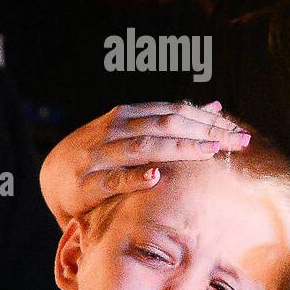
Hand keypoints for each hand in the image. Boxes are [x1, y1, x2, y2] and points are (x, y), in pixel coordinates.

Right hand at [39, 100, 251, 226]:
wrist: (50, 176)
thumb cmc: (100, 155)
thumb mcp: (133, 131)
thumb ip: (170, 120)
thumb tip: (216, 104)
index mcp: (127, 115)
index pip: (174, 112)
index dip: (207, 120)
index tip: (238, 130)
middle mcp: (114, 130)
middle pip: (166, 126)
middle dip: (205, 132)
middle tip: (239, 140)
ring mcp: (99, 156)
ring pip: (145, 148)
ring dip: (179, 149)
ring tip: (210, 152)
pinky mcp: (86, 185)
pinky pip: (114, 180)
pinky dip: (136, 178)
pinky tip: (157, 177)